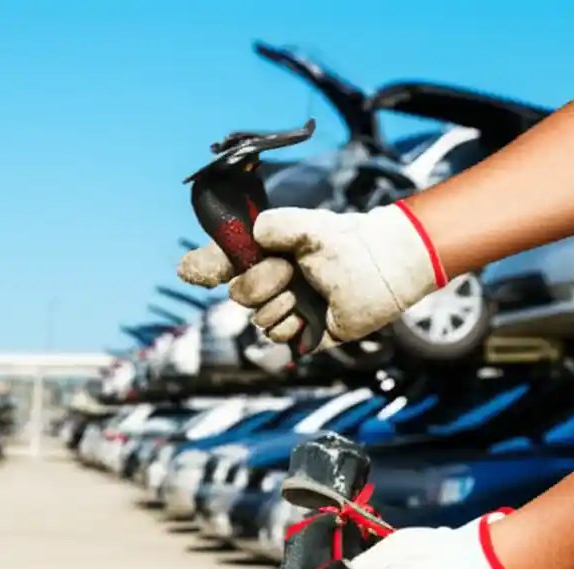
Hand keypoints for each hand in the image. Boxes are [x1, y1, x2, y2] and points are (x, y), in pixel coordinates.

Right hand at [177, 203, 446, 349]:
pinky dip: (294, 326)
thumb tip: (248, 236)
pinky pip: (278, 338)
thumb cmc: (351, 244)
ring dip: (282, 307)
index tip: (187, 271)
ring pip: (258, 318)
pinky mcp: (302, 333)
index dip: (202, 267)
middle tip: (290, 271)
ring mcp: (286, 308)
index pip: (222, 262)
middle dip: (260, 283)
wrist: (386, 269)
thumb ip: (274, 226)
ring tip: (310, 293)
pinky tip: (312, 315)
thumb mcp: (308, 227)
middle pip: (238, 294)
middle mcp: (271, 282)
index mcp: (266, 254)